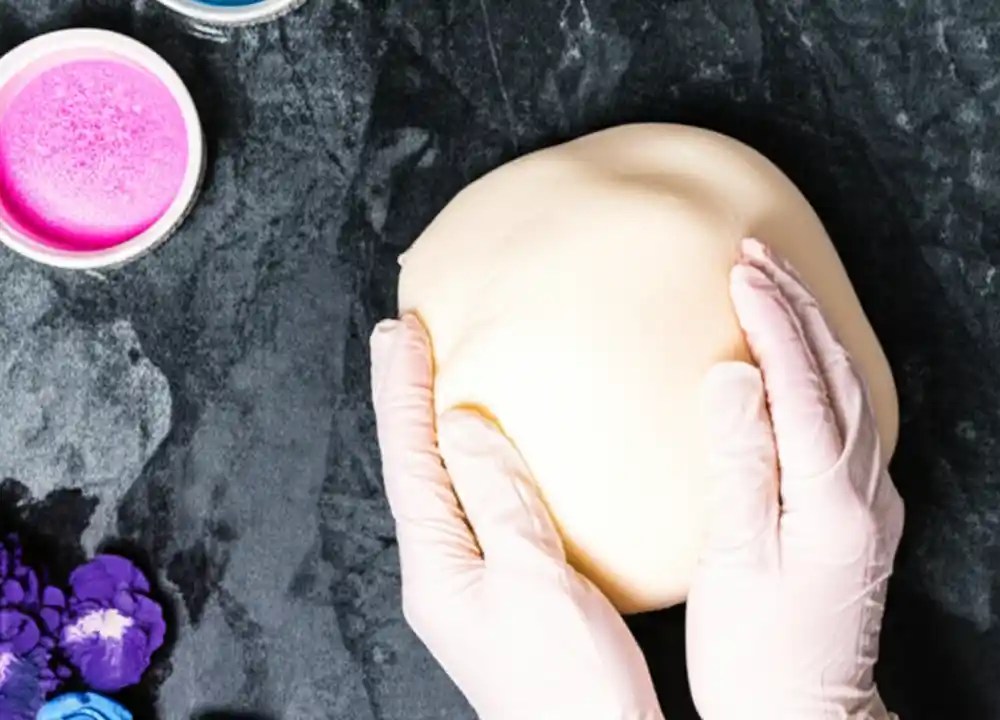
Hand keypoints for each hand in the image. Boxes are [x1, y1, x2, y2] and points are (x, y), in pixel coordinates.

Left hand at [370, 315, 663, 719]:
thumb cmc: (571, 683)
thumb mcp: (536, 580)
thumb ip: (500, 499)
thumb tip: (463, 424)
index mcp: (438, 569)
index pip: (410, 460)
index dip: (406, 391)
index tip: (406, 332)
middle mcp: (444, 574)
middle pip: (415, 469)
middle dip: (408, 400)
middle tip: (404, 337)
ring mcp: (473, 585)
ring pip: (445, 486)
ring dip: (438, 426)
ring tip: (438, 375)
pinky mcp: (508, 591)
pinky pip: (481, 508)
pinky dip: (480, 464)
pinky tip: (499, 451)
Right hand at [687, 239, 903, 719]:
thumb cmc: (757, 658)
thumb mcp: (733, 563)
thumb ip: (738, 462)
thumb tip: (736, 371)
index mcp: (833, 501)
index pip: (805, 383)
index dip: (773, 319)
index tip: (741, 269)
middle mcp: (866, 493)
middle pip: (840, 373)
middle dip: (799, 306)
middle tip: (756, 255)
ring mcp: (871, 503)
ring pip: (853, 390)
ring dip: (813, 332)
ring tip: (773, 286)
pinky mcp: (861, 517)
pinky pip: (852, 418)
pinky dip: (824, 372)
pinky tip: (801, 360)